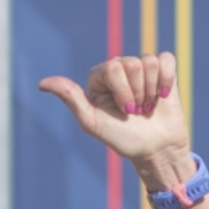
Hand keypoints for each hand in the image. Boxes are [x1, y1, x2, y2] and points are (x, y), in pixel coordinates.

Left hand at [38, 52, 195, 190]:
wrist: (154, 149)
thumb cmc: (121, 137)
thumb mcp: (92, 121)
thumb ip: (70, 98)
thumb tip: (42, 83)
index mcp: (99, 78)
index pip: (113, 68)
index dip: (123, 92)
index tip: (124, 112)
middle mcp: (119, 68)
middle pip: (132, 64)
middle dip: (137, 93)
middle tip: (136, 111)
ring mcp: (141, 68)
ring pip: (150, 63)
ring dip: (151, 91)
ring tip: (147, 106)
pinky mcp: (163, 69)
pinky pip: (166, 59)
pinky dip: (167, 80)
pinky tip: (162, 96)